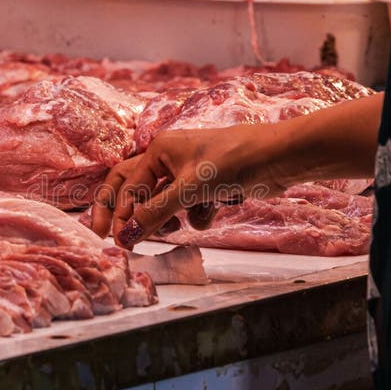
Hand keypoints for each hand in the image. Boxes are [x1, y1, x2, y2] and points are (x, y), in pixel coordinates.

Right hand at [91, 125, 286, 247]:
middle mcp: (170, 158)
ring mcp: (190, 173)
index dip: (118, 212)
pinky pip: (191, 207)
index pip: (126, 184)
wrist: (277, 158)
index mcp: (159, 150)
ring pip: (165, 203)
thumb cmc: (231, 163)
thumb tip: (125, 235)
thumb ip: (154, 213)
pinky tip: (215, 209)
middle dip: (129, 215)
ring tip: (172, 229)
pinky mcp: (210, 187)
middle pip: (138, 190)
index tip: (115, 239)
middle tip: (113, 239)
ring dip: (168, 218)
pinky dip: (199, 213)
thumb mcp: (188, 189)